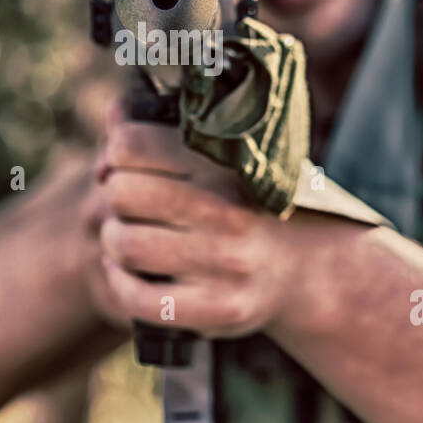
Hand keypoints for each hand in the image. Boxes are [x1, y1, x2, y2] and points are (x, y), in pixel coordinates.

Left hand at [92, 101, 306, 337]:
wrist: (308, 267)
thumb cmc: (252, 203)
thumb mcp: (226, 159)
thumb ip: (168, 134)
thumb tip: (113, 113)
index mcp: (227, 165)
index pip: (133, 145)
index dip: (116, 152)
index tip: (123, 163)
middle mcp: (227, 212)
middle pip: (122, 193)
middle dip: (114, 195)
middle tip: (126, 202)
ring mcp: (224, 265)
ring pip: (125, 244)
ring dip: (113, 238)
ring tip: (126, 234)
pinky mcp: (217, 309)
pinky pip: (137, 298)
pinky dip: (118, 281)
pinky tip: (125, 270)